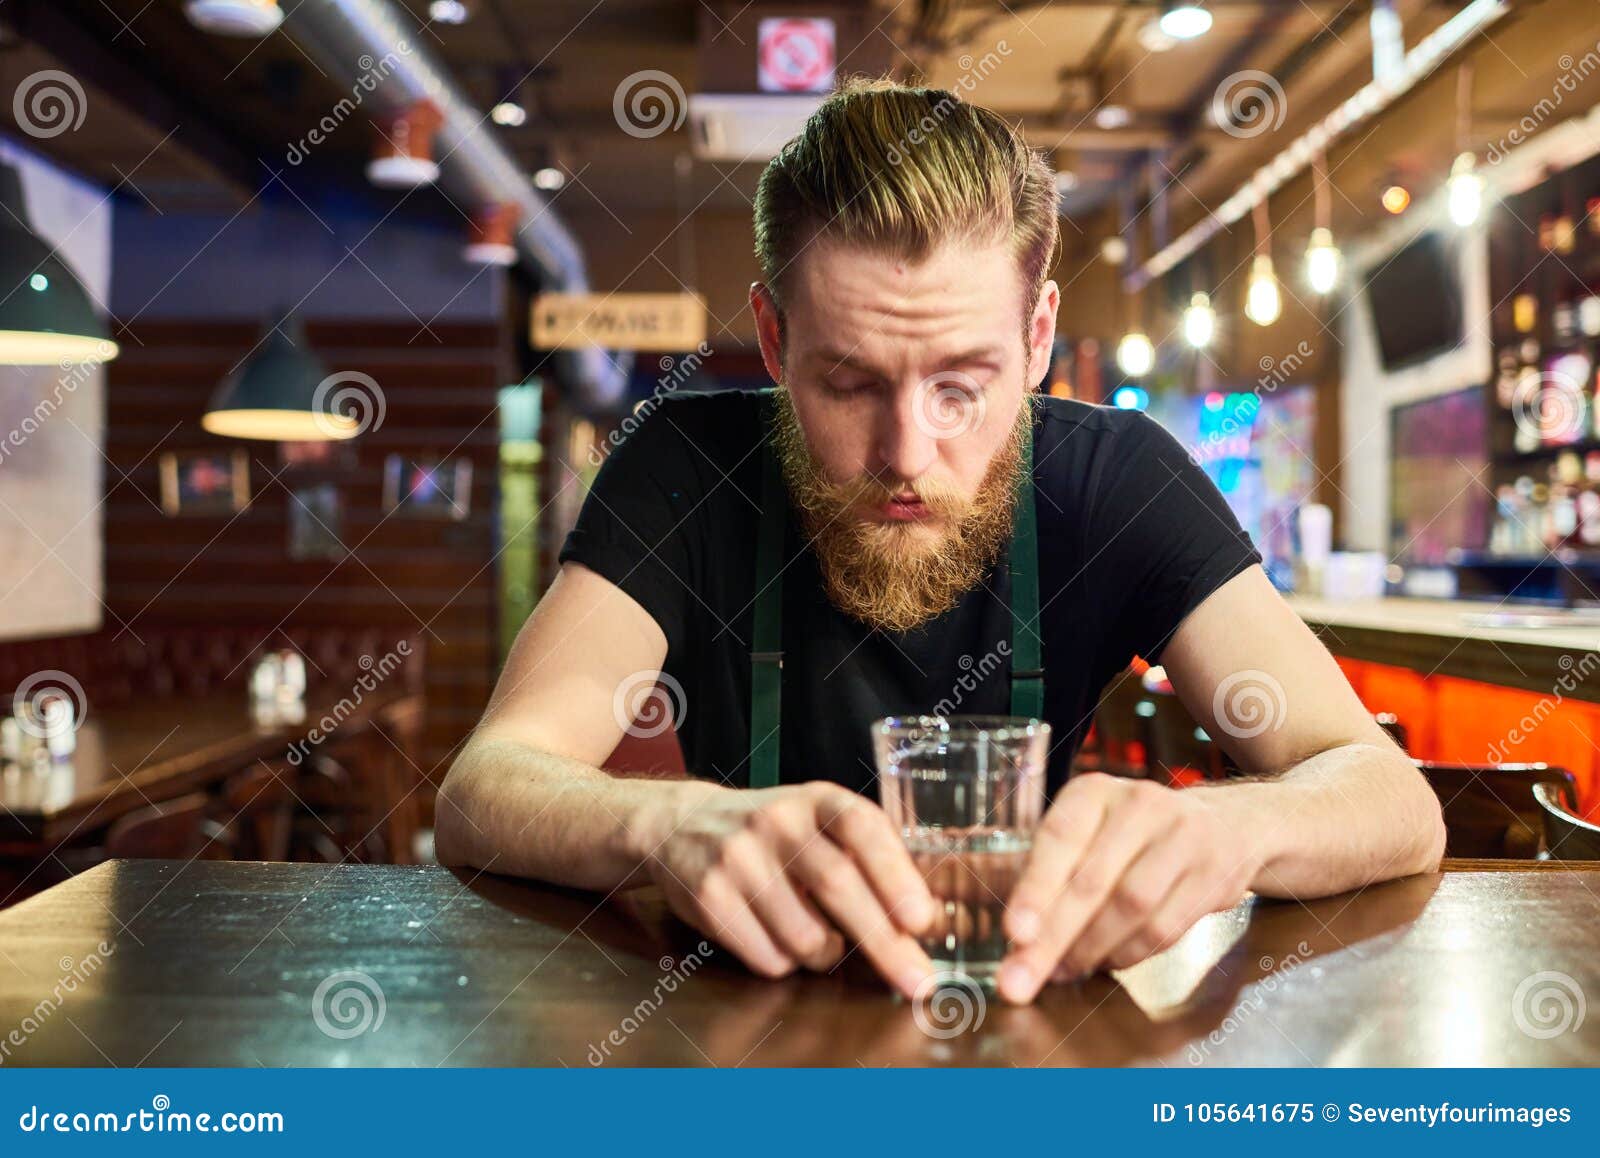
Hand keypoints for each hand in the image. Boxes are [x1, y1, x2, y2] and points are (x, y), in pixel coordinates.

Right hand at [640, 781, 936, 995]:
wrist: (683, 826)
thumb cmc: (775, 835)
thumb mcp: (819, 821)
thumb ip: (866, 856)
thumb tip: (923, 922)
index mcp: (816, 799)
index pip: (862, 827)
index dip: (895, 874)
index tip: (923, 920)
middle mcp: (776, 821)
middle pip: (837, 885)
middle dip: (885, 942)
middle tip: (918, 980)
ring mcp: (738, 859)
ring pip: (805, 937)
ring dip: (827, 954)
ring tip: (819, 937)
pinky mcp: (710, 898)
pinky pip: (769, 958)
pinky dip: (786, 963)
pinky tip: (777, 937)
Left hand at [997, 774, 1259, 1003]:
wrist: (1223, 825)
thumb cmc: (1130, 835)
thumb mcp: (1086, 832)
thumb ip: (1049, 875)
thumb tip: (1016, 942)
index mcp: (1093, 791)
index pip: (1059, 839)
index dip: (1035, 889)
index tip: (1014, 934)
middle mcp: (1140, 805)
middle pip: (1093, 882)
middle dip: (1053, 939)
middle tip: (1019, 981)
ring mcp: (1183, 838)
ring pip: (1131, 908)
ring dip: (1091, 951)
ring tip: (1061, 972)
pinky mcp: (1214, 874)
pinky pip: (1164, 929)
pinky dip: (1127, 954)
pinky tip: (1103, 962)